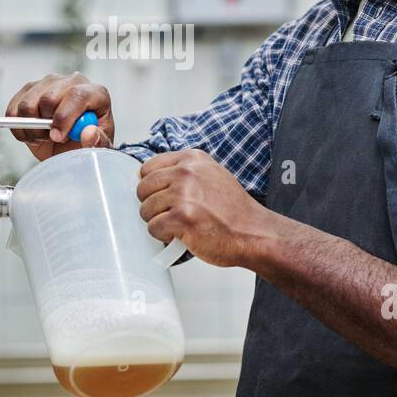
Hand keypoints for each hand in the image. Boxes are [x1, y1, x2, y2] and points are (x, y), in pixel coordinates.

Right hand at [5, 71, 113, 160]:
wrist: (70, 143)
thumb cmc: (86, 140)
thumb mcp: (99, 147)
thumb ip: (98, 142)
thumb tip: (88, 133)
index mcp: (94, 93)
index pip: (77, 95)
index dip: (64, 117)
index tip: (57, 137)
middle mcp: (72, 82)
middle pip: (49, 98)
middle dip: (46, 125)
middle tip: (53, 138)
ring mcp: (49, 83)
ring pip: (28, 104)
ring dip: (32, 127)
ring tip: (45, 135)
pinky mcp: (30, 90)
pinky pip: (13, 109)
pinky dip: (18, 127)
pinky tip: (33, 132)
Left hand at [136, 149, 271, 267]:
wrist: (254, 233)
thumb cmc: (234, 211)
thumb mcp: (211, 176)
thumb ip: (183, 173)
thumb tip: (150, 178)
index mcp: (192, 159)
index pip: (148, 168)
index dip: (151, 186)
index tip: (161, 197)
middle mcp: (187, 172)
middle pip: (143, 188)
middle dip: (152, 205)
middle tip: (170, 215)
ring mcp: (184, 194)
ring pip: (145, 210)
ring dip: (158, 222)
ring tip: (179, 225)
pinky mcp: (182, 218)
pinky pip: (153, 228)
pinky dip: (163, 236)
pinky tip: (181, 235)